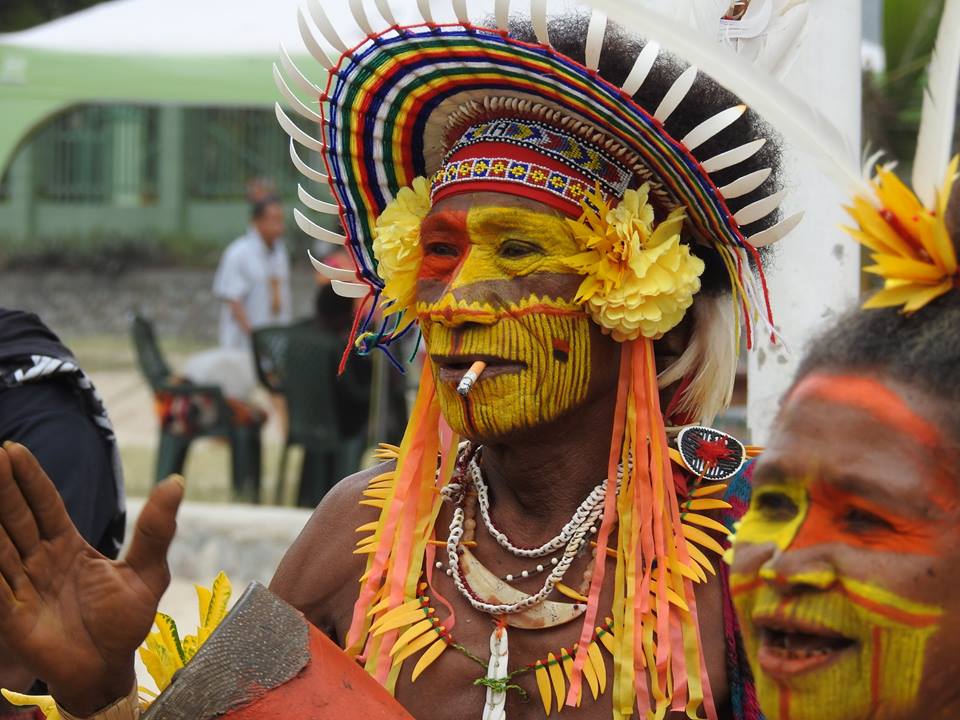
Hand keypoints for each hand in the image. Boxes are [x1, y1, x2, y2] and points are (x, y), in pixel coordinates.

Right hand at [0, 442, 182, 715]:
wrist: (109, 669)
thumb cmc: (125, 622)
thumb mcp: (147, 571)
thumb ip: (156, 529)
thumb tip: (176, 482)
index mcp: (69, 547)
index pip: (45, 505)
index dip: (30, 479)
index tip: (14, 450)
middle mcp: (41, 561)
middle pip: (17, 518)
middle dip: (4, 489)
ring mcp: (23, 586)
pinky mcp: (12, 615)